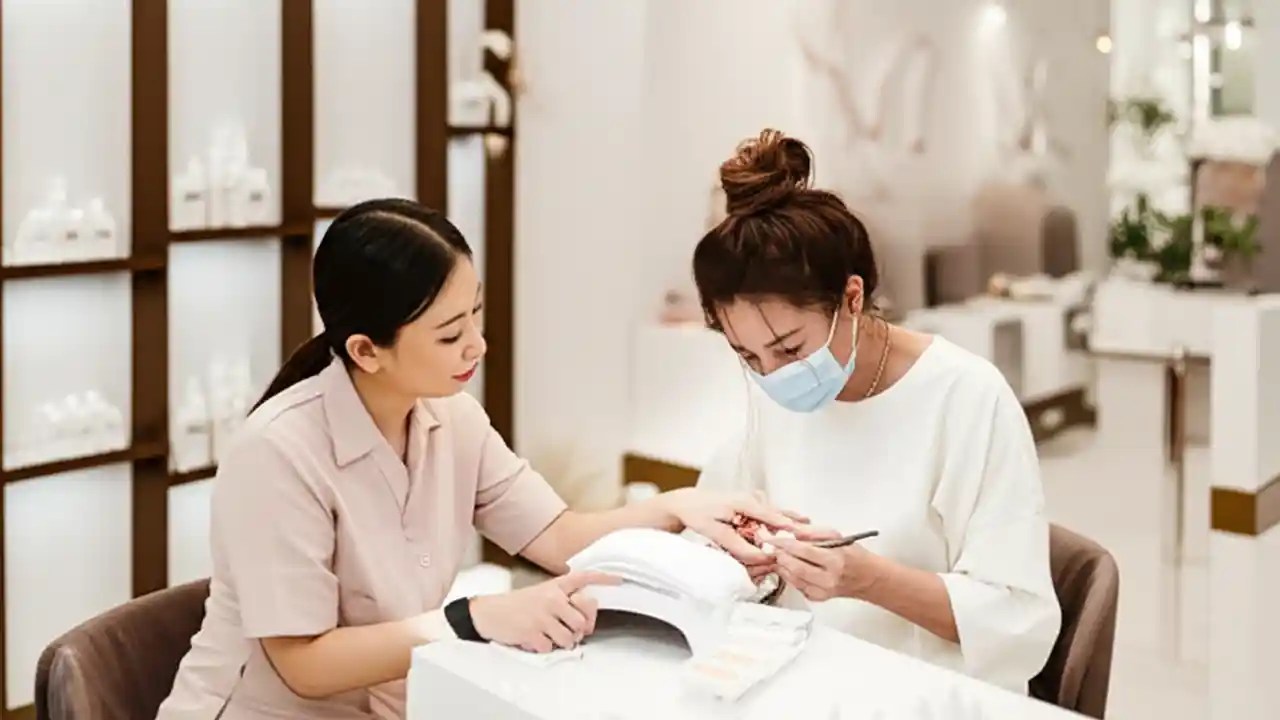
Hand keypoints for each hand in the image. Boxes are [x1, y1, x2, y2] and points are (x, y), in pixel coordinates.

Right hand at [470, 571, 618, 652]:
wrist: (490, 613)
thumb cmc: (518, 605)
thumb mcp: (542, 595)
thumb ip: (564, 603)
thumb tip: (585, 623)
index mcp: (554, 587)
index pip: (583, 578)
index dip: (603, 578)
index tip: (619, 579)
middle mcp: (551, 598)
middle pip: (582, 621)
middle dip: (576, 630)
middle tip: (564, 629)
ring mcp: (542, 615)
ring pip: (569, 638)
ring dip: (560, 641)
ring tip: (546, 633)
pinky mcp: (532, 632)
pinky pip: (550, 647)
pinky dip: (543, 647)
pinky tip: (534, 638)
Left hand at [660, 488, 837, 568]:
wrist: (685, 503)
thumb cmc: (698, 513)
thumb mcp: (716, 532)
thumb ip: (738, 546)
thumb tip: (760, 557)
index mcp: (745, 503)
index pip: (773, 516)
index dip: (789, 527)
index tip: (804, 536)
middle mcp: (751, 500)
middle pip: (779, 514)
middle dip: (797, 524)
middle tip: (817, 532)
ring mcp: (751, 502)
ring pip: (775, 513)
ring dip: (790, 522)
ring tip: (809, 529)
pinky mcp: (749, 506)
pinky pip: (768, 514)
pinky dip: (779, 520)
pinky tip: (789, 527)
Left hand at [771, 536, 885, 601]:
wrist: (868, 578)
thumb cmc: (854, 556)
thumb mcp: (837, 537)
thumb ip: (812, 533)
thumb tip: (791, 530)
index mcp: (834, 560)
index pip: (803, 551)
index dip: (784, 544)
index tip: (772, 538)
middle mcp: (828, 578)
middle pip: (795, 567)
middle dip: (780, 556)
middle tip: (772, 547)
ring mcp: (823, 591)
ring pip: (793, 579)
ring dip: (782, 566)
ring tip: (778, 555)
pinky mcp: (818, 598)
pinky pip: (798, 586)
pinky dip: (789, 576)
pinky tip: (788, 567)